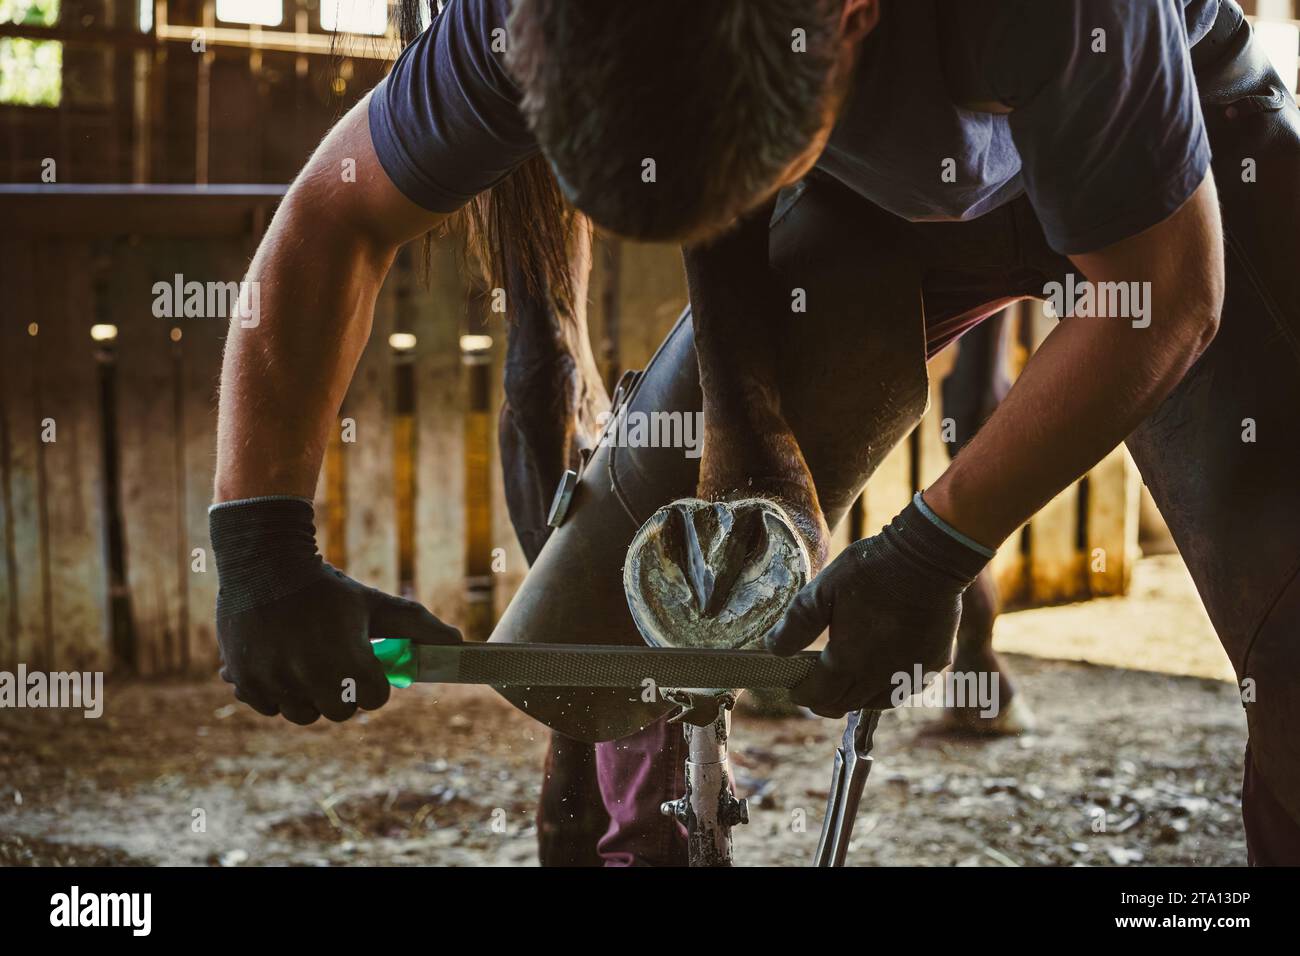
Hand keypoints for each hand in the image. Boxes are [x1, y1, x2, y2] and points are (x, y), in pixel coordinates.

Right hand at [211, 497, 459, 723]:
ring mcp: (273, 679)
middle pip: (339, 712)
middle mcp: (309, 673)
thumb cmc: (326, 588)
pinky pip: (272, 707)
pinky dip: (279, 692)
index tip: (366, 662)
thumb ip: (417, 625)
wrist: (263, 563)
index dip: (374, 681)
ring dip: (310, 695)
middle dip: (344, 691)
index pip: (373, 698)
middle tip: (337, 664)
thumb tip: (458, 642)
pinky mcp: (244, 681)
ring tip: (308, 661)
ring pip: (304, 713)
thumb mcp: (374, 603)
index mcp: (347, 657)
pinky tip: (282, 662)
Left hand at [764, 496, 990, 715]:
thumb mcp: (822, 590)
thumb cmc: (871, 570)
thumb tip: (772, 648)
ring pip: (874, 702)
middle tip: (813, 687)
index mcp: (849, 660)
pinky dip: (885, 688)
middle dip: (824, 699)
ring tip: (843, 683)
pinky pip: (903, 688)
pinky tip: (879, 673)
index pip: (818, 695)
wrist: (928, 558)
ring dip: (854, 696)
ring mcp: (909, 673)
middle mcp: (879, 676)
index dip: (802, 694)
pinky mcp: (932, 665)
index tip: (794, 688)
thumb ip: (796, 624)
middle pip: (844, 703)